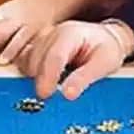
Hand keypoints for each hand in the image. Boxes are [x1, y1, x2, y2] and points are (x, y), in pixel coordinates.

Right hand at [16, 20, 131, 99]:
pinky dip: (31, 72)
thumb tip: (67, 95)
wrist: (106, 38)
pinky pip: (26, 59)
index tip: (45, 95)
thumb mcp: (104, 65)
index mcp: (70, 34)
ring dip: (34, 77)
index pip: (54, 56)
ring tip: (48, 91)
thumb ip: (84, 78)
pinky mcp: (38, 45)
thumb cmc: (107, 50)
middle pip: (36, 58)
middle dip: (39, 80)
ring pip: (28, 59)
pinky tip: (43, 82)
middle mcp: (53, 33)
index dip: (48, 77)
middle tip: (47, 99)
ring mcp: (43, 38)